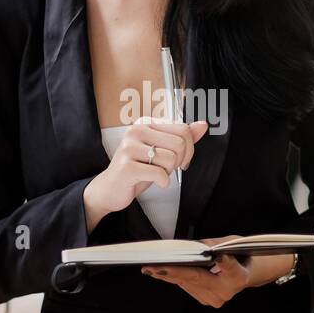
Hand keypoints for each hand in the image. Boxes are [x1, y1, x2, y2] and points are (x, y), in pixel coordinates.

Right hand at [83, 117, 207, 232]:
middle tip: (165, 168)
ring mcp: (129, 147)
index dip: (189, 149)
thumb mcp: (162, 151)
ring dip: (168, 172)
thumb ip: (182, 138)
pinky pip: (160, 174)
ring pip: (171, 159)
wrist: (111, 189)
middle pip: (180, 144)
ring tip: (154, 173)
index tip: (180, 160)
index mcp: (146, 123)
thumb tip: (203, 125)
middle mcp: (136, 131)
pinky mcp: (127, 166)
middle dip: (178, 161)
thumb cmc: (137, 169)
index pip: (183, 129)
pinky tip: (153, 181)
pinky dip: (162, 182)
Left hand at [141, 234, 250, 307]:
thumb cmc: (240, 254)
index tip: (219, 256)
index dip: (225, 263)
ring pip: (188, 284)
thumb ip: (217, 244)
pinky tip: (159, 272)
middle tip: (156, 267)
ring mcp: (215, 298)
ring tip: (150, 268)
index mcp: (239, 276)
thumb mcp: (233, 242)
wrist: (246, 272)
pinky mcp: (206, 300)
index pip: (231, 269)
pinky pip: (187, 286)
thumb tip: (197, 246)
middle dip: (175, 272)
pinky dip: (174, 277)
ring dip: (168, 275)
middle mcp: (227, 291)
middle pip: (199, 279)